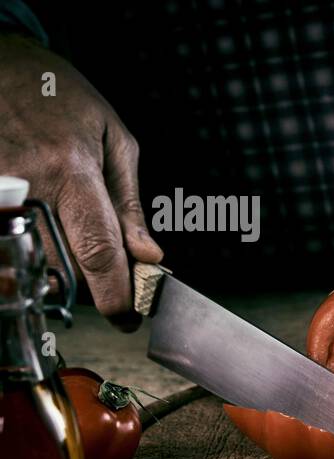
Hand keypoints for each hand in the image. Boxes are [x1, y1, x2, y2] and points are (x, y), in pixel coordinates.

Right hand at [0, 33, 162, 328]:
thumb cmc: (59, 95)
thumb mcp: (113, 139)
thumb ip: (129, 205)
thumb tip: (148, 257)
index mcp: (71, 169)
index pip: (97, 250)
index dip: (115, 293)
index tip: (128, 317)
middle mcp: (24, 181)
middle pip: (58, 266)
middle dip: (85, 282)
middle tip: (102, 274)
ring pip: (24, 260)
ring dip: (50, 267)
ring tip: (64, 240)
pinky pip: (1, 240)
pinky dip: (22, 249)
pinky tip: (36, 230)